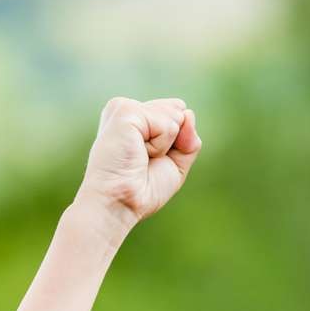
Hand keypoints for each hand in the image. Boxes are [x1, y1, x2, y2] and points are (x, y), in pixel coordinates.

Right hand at [73, 95, 201, 232]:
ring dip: (165, 147)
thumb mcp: (175, 165)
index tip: (150, 162)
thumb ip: (189, 140)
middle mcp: (128, 108)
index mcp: (136, 119)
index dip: (176, 143)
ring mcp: (125, 107)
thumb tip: (188, 112)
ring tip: (140, 158)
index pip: (176, 113)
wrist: (121, 203)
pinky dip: (160, 146)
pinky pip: (167, 125)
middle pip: (178, 112)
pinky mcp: (126, 111)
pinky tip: (139, 153)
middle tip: (145, 161)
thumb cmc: (142, 191)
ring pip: (174, 117)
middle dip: (172, 145)